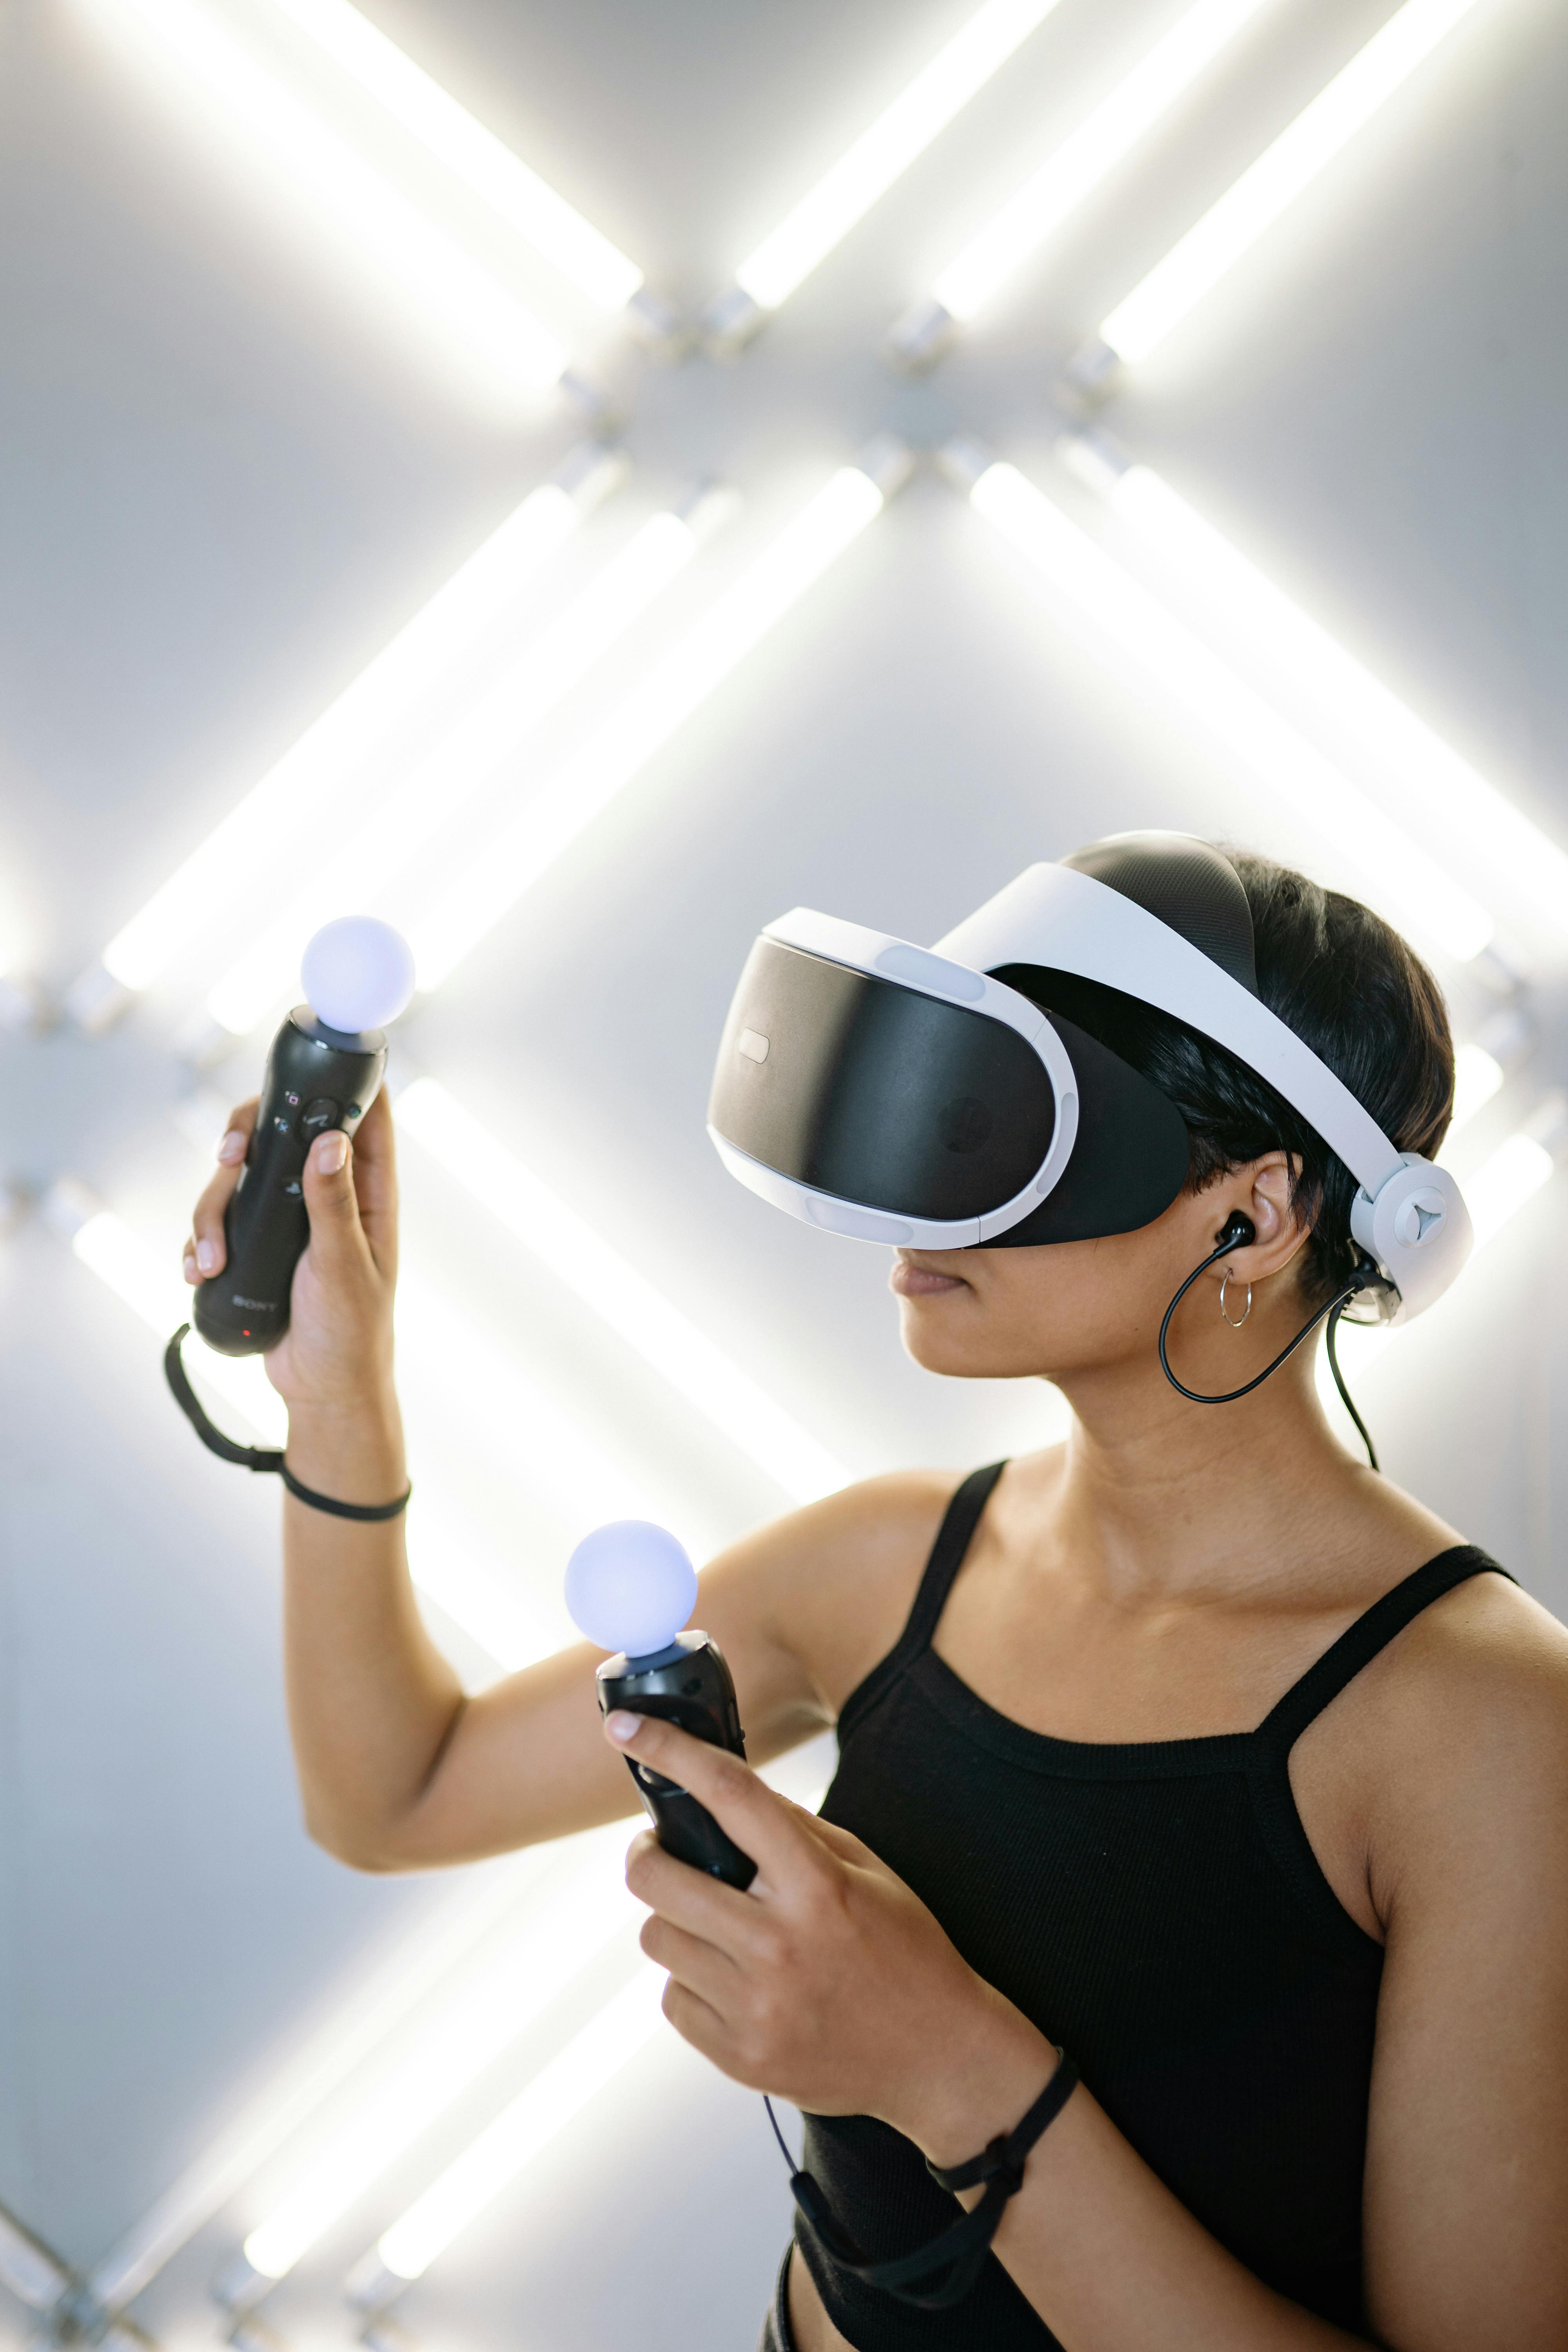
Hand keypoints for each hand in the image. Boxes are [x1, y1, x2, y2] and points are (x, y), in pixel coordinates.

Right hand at [183, 1091, 399, 1419]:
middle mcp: (327, 1195)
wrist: (321, 1387)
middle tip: (227, 1159)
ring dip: (213, 1209)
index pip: (362, 1115)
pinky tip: (200, 1269)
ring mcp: (289, 1218)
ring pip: (241, 1178)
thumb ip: (335, 1204)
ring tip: (212, 1258)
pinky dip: (202, 1240)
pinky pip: (220, 1221)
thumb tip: (330, 1139)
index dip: (335, 1085)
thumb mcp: (343, 1265)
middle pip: (282, 1133)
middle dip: (246, 1140)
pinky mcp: (257, 1243)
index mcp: (367, 1192)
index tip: (295, 1084)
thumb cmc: (351, 1331)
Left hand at [605, 1711, 1054, 2160]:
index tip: (625, 1729)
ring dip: (676, 1922)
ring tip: (718, 1927)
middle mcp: (779, 1945)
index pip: (728, 1795)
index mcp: (817, 1886)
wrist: (938, 2059)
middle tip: (663, 1850)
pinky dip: (692, 1982)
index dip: (668, 1750)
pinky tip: (734, 1981)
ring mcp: (755, 2006)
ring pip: (658, 1938)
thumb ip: (798, 1830)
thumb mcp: (869, 1872)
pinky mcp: (739, 2056)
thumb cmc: (907, 1954)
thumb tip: (726, 1793)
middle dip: (648, 1853)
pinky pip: (673, 1999)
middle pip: (657, 1877)